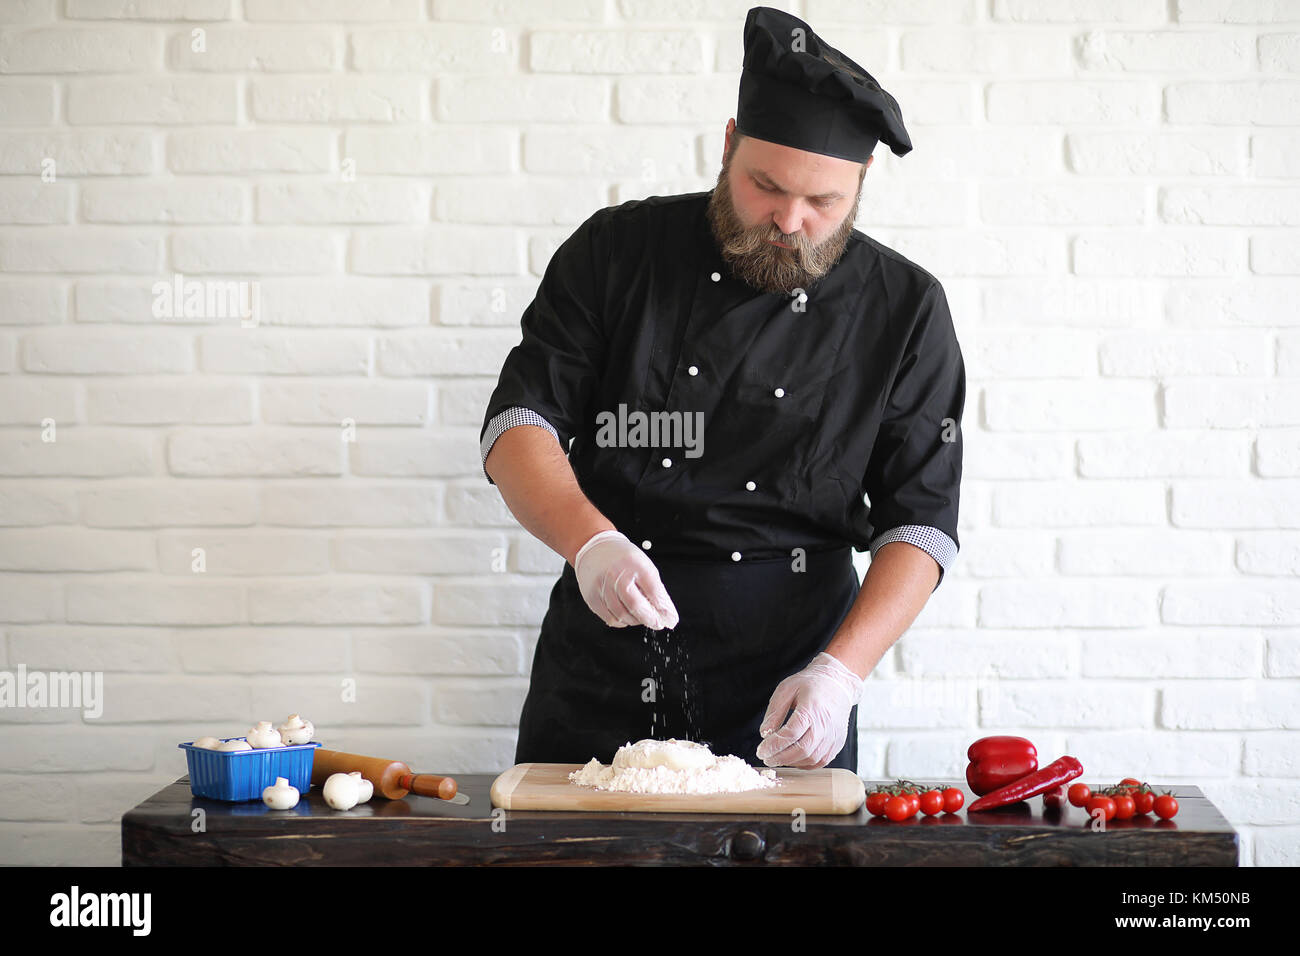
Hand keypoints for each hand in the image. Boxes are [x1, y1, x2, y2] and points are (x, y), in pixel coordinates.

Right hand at [572, 530, 679, 629]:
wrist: (595, 548)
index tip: (670, 618)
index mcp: (635, 564)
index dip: (664, 609)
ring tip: (641, 618)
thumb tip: (665, 612)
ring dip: (636, 621)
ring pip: (622, 615)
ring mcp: (602, 586)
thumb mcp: (643, 565)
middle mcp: (617, 575)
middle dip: (651, 620)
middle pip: (636, 606)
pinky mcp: (592, 597)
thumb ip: (654, 587)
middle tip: (658, 623)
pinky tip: (626, 616)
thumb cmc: (623, 558)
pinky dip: (621, 621)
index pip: (654, 592)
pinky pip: (609, 618)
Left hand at [755, 652, 864, 768]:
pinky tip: (793, 758)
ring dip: (792, 762)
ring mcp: (833, 736)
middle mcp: (825, 725)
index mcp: (811, 708)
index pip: (791, 733)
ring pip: (812, 758)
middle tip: (766, 758)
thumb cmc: (810, 684)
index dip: (774, 745)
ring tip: (777, 758)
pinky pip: (821, 761)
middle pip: (802, 749)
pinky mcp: (837, 743)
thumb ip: (775, 711)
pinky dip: (805, 764)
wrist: (837, 684)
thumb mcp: (786, 689)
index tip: (761, 751)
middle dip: (781, 758)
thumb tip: (764, 733)